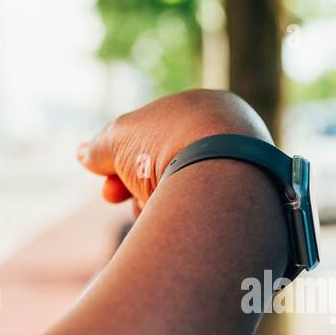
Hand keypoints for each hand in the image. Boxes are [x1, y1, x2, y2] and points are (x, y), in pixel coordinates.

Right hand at [77, 89, 270, 210]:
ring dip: (155, 206)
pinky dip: (182, 223)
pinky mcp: (252, 210)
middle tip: (113, 197)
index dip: (124, 159)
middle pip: (170, 170)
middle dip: (135, 187)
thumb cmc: (167, 145)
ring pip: (186, 197)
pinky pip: (206, 219)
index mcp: (209, 108)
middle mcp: (234, 138)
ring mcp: (247, 173)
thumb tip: (83, 155)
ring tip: (149, 209)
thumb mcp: (120, 139)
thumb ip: (100, 147)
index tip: (106, 183)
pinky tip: (173, 227)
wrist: (222, 178)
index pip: (160, 136)